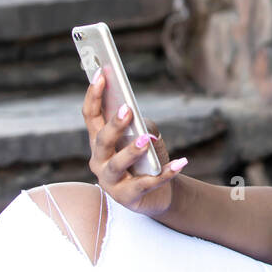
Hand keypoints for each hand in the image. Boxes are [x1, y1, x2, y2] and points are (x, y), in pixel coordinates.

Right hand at [82, 70, 186, 217]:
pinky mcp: (127, 198)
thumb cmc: (148, 159)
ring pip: (117, 165)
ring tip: (146, 139)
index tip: (101, 74)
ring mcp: (110, 181)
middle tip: (127, 109)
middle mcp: (99, 161)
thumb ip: (140, 126)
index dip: (93, 95)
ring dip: (131, 151)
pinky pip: (146, 184)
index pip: (91, 116)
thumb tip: (140, 125)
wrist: (160, 192)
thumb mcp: (145, 137)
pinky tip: (181, 162)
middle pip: (101, 140)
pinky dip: (165, 172)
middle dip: (114, 125)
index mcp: (99, 141)